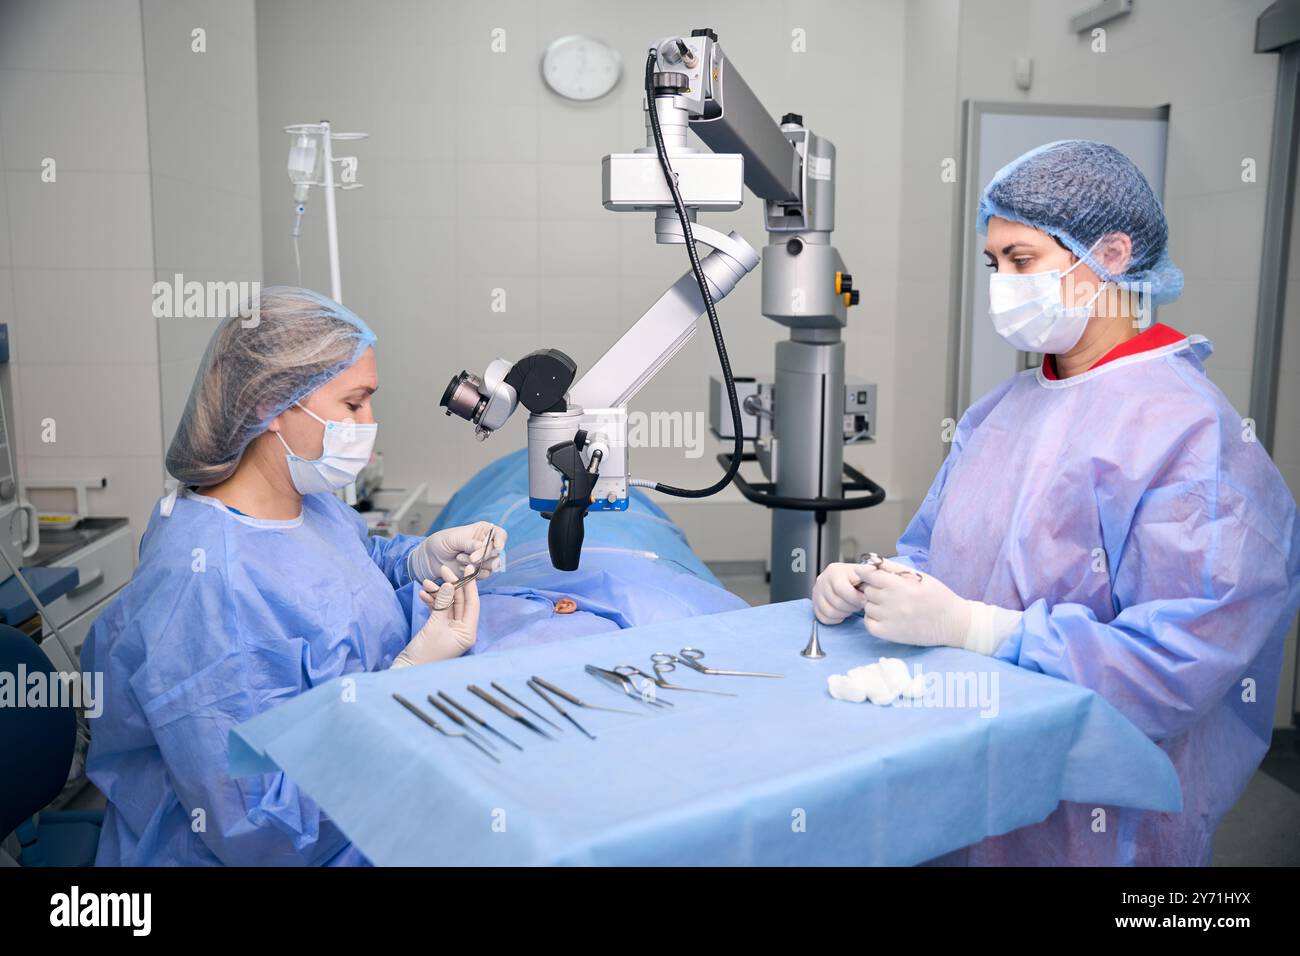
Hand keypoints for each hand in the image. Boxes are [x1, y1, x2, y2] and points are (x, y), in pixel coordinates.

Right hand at [392, 564, 479, 666]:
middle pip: (460, 602)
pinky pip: (438, 610)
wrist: (407, 669)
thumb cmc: (425, 652)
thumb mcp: (435, 625)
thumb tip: (450, 585)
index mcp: (468, 632)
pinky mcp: (439, 629)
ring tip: (426, 583)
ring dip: (438, 593)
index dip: (470, 585)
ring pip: (447, 604)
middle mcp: (462, 630)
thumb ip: (443, 604)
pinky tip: (422, 594)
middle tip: (443, 570)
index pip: (472, 604)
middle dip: (450, 586)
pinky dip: (431, 601)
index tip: (467, 569)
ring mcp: (450, 629)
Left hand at [407, 521, 506, 584]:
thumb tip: (480, 546)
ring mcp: (483, 559)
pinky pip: (484, 574)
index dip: (501, 540)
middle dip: (484, 556)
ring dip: (476, 564)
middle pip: (497, 552)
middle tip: (471, 558)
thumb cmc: (441, 542)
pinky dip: (472, 573)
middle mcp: (485, 544)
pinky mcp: (478, 571)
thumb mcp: (453, 539)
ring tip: (459, 559)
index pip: (500, 534)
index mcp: (482, 531)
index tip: (497, 547)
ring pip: (492, 565)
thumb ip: (468, 543)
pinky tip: (460, 568)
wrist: (430, 558)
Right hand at [812, 562, 866, 624]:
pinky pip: (824, 618)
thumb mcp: (864, 572)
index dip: (855, 598)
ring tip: (851, 607)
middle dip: (851, 607)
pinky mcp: (815, 604)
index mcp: (834, 571)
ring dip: (844, 613)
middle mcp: (822, 581)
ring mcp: (816, 593)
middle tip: (859, 604)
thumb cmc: (857, 577)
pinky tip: (843, 612)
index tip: (865, 601)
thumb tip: (873, 583)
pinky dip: (835, 618)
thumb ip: (868, 576)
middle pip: (836, 602)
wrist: (847, 578)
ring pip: (829, 612)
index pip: (841, 588)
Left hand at [857, 561, 1021, 654]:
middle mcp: (893, 602)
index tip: (864, 573)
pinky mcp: (890, 634)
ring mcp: (891, 619)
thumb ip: (895, 568)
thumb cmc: (938, 596)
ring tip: (889, 605)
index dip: (865, 572)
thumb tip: (874, 560)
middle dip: (873, 589)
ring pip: (867, 607)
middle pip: (868, 591)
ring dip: (874, 604)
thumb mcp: (920, 577)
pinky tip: (883, 616)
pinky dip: (872, 619)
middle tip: (886, 592)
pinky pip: (869, 624)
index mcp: (901, 585)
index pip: (869, 575)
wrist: (954, 623)